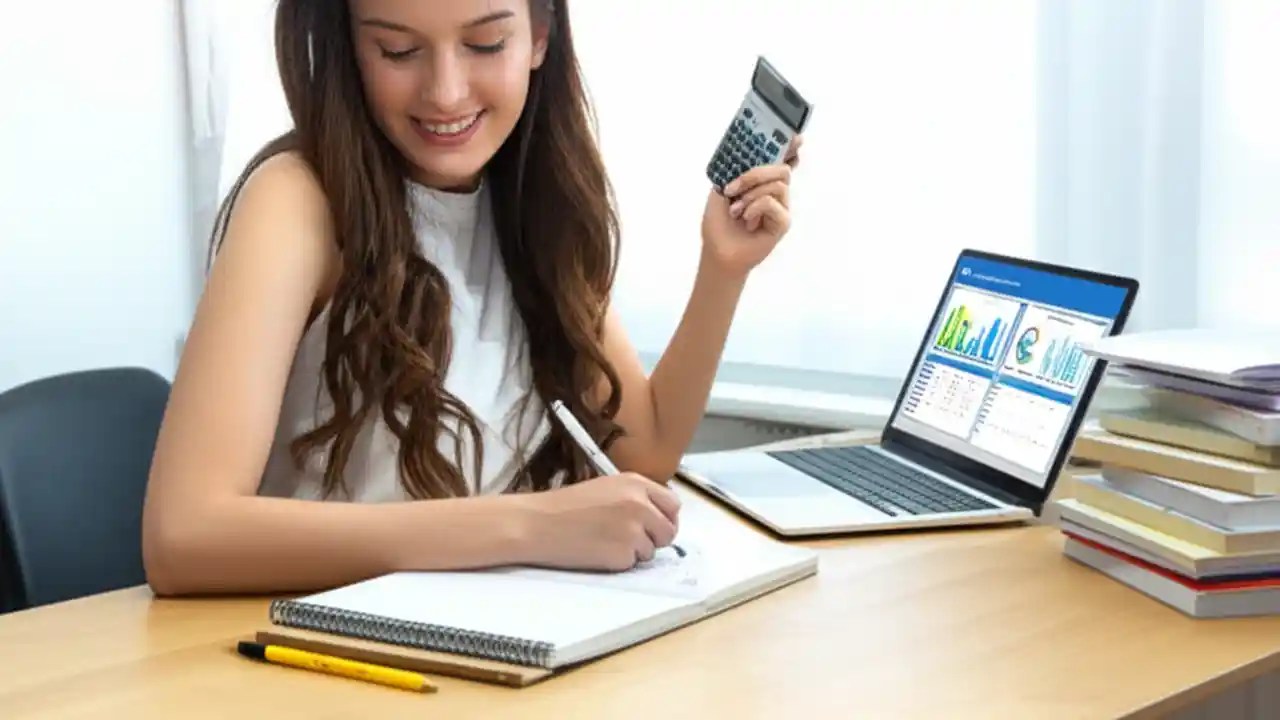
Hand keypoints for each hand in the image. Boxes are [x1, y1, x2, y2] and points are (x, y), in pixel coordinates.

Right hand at [518, 473, 680, 571]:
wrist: (537, 523)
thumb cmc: (565, 506)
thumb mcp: (605, 488)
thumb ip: (635, 497)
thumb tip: (658, 517)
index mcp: (636, 483)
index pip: (673, 504)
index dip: (665, 518)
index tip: (655, 527)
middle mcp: (640, 504)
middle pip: (669, 530)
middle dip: (655, 538)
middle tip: (631, 540)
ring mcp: (634, 530)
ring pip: (652, 550)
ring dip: (634, 552)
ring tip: (604, 542)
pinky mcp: (624, 554)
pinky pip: (632, 564)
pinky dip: (619, 563)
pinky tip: (597, 552)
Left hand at [700, 135, 802, 278]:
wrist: (717, 250)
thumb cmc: (719, 222)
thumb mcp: (721, 189)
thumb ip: (736, 170)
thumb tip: (749, 154)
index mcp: (761, 181)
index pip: (781, 159)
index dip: (790, 146)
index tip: (794, 136)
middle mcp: (774, 191)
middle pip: (781, 168)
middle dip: (755, 173)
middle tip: (732, 188)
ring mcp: (781, 206)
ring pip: (778, 184)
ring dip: (750, 194)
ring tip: (735, 210)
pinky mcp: (783, 222)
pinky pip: (773, 203)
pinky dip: (755, 208)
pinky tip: (746, 220)